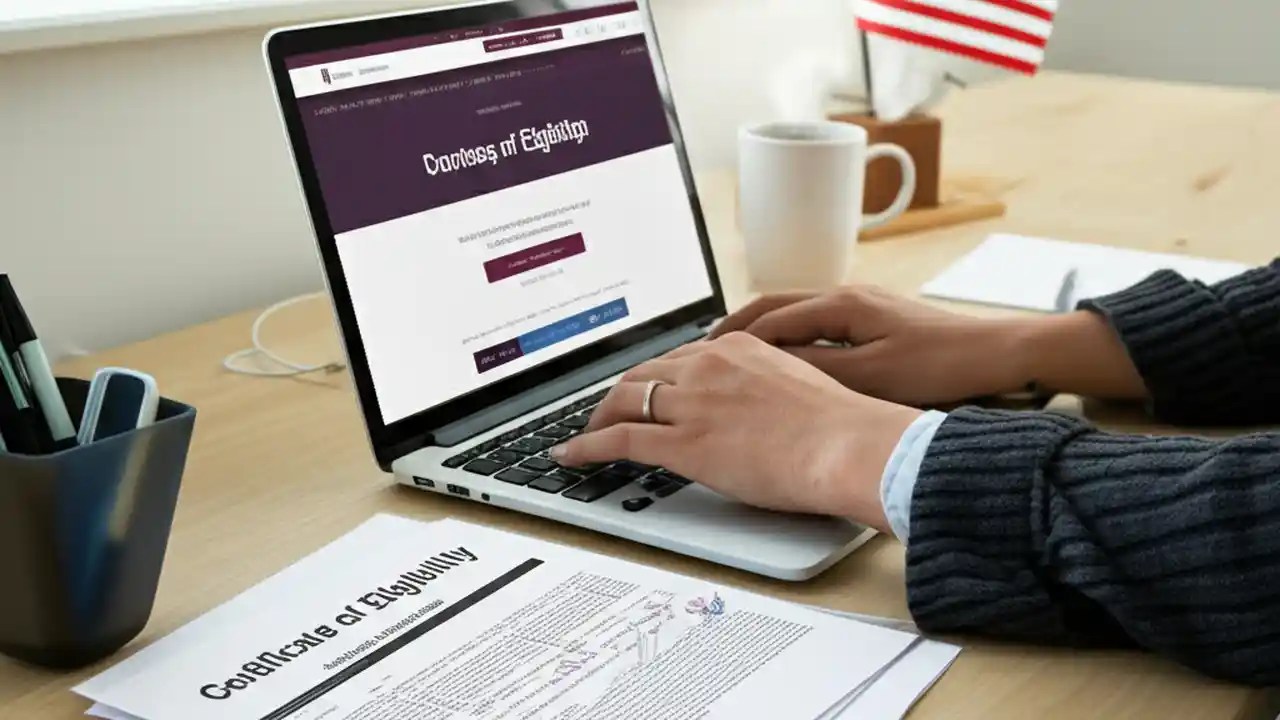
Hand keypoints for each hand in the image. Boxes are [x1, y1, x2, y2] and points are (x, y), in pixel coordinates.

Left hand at [550, 333, 921, 531]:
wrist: (848, 445)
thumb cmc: (839, 427)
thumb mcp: (795, 387)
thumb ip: (762, 387)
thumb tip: (753, 410)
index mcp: (735, 348)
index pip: (677, 358)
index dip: (653, 378)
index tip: (645, 390)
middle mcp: (706, 366)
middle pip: (642, 374)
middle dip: (618, 394)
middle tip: (605, 412)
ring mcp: (691, 403)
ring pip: (624, 401)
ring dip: (597, 418)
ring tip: (584, 435)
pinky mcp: (683, 443)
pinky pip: (619, 440)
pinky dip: (588, 446)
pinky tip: (573, 455)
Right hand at [710, 286, 1146, 405]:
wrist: (1000, 354)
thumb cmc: (942, 366)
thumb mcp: (871, 376)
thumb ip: (815, 369)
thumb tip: (766, 366)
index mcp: (840, 305)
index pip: (768, 319)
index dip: (731, 339)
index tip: (701, 357)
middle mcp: (846, 296)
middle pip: (774, 305)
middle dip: (736, 326)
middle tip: (702, 349)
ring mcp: (862, 305)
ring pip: (795, 311)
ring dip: (761, 329)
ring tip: (733, 351)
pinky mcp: (876, 320)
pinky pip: (817, 322)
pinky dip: (789, 335)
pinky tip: (784, 356)